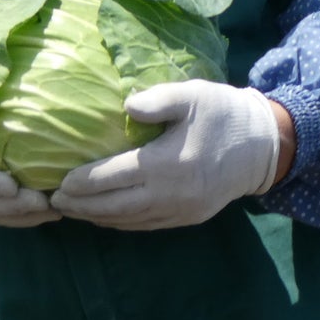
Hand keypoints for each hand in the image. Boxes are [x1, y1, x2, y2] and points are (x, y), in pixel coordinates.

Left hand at [51, 81, 281, 230]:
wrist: (265, 146)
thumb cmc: (223, 114)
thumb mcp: (191, 95)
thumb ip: (157, 101)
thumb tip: (126, 106)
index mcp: (167, 164)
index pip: (113, 178)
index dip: (83, 183)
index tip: (59, 183)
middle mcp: (171, 194)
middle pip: (115, 206)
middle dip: (82, 207)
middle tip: (54, 202)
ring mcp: (181, 210)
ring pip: (130, 220)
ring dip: (99, 218)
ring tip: (73, 211)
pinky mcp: (190, 218)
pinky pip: (148, 225)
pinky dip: (122, 223)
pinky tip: (107, 217)